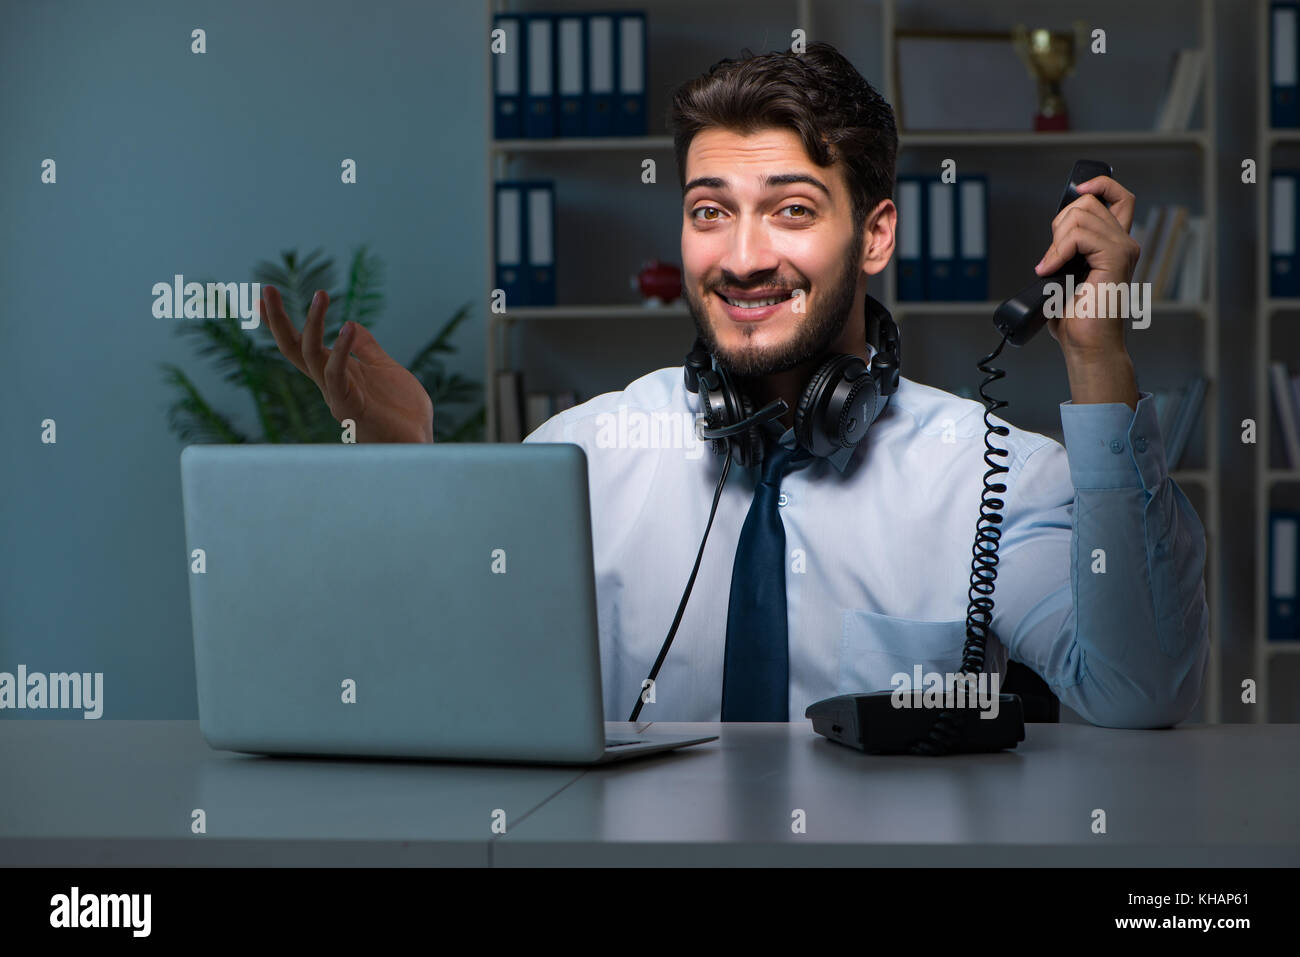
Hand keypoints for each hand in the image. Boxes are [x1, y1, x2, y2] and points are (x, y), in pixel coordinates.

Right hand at [261, 285, 434, 442]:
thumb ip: (367, 349)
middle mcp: (329, 383)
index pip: (301, 343)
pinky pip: (337, 373)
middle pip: (293, 348)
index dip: (281, 321)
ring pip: (311, 355)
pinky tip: (347, 327)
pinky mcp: (349, 405)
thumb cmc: (403, 413)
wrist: (418, 443)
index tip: (264, 295)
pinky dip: (342, 349)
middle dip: (277, 320)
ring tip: (321, 293)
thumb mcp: (385, 369)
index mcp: (336, 373)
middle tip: (267, 288)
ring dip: (314, 323)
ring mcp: (336, 394)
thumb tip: (351, 324)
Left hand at [1033, 175, 1140, 361]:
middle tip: (1053, 257)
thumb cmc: (1076, 318)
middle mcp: (1123, 242)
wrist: (1086, 345)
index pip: (1117, 196)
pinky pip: (1080, 235)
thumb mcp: (1063, 274)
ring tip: (1052, 267)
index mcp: (1113, 244)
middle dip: (1059, 224)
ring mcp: (1122, 249)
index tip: (1077, 188)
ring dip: (1056, 240)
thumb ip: (1065, 248)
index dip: (1098, 184)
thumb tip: (1056, 233)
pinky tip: (1051, 269)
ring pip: (1080, 215)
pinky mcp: (1115, 258)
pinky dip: (1058, 250)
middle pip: (1087, 202)